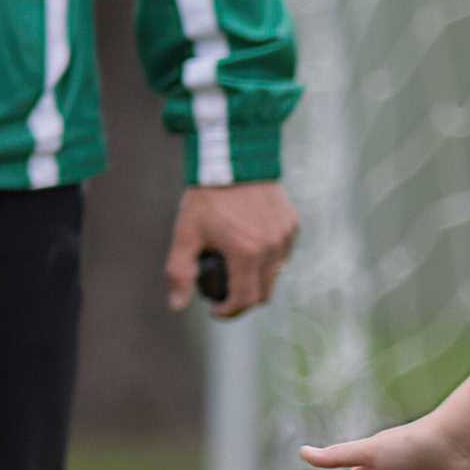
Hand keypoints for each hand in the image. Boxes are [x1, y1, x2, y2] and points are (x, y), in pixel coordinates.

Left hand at [166, 180, 298, 318]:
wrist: (233, 157)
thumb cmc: (207, 196)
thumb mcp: (186, 234)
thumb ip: (180, 272)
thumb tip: (177, 306)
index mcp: (246, 253)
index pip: (244, 300)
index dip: (229, 312)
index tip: (215, 309)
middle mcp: (271, 247)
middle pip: (264, 293)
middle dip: (244, 300)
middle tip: (226, 294)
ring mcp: (285, 235)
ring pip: (276, 273)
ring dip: (258, 279)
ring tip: (237, 270)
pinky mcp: (292, 222)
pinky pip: (283, 252)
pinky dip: (269, 258)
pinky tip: (251, 247)